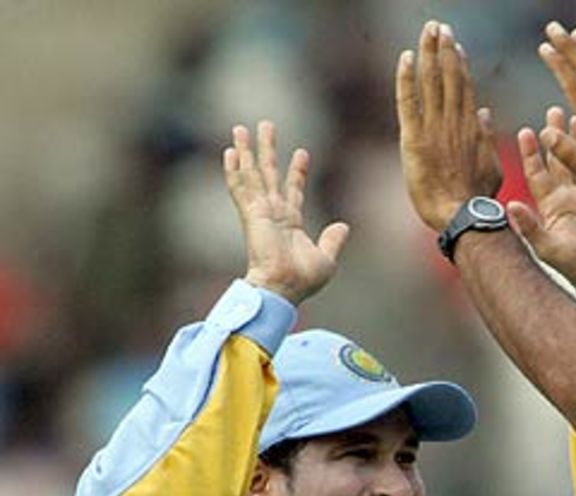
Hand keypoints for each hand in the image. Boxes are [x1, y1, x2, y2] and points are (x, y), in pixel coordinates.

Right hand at [223, 121, 348, 305]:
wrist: (283, 288)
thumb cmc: (302, 280)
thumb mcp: (327, 258)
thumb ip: (333, 240)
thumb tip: (344, 226)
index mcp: (290, 222)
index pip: (293, 190)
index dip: (297, 171)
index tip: (302, 152)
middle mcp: (273, 213)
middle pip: (268, 174)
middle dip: (267, 150)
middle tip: (266, 125)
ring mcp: (260, 212)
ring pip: (252, 174)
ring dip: (247, 151)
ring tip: (241, 128)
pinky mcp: (251, 214)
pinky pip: (240, 188)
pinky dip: (234, 170)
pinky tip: (229, 152)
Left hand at [396, 20, 501, 231]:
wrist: (462, 215)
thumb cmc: (477, 198)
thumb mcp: (491, 167)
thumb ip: (487, 138)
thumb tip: (486, 112)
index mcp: (472, 128)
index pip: (465, 88)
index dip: (460, 64)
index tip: (456, 45)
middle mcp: (454, 122)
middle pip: (449, 77)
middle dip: (445, 50)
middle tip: (440, 27)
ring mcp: (435, 128)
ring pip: (431, 82)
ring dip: (429, 54)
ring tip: (428, 31)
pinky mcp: (415, 138)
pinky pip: (409, 101)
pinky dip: (407, 78)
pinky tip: (405, 58)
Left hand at [508, 107, 575, 313]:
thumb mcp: (550, 249)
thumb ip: (531, 228)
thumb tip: (510, 207)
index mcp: (550, 207)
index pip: (536, 173)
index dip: (530, 153)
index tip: (526, 132)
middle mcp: (566, 198)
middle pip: (557, 160)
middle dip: (554, 136)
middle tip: (552, 110)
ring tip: (575, 114)